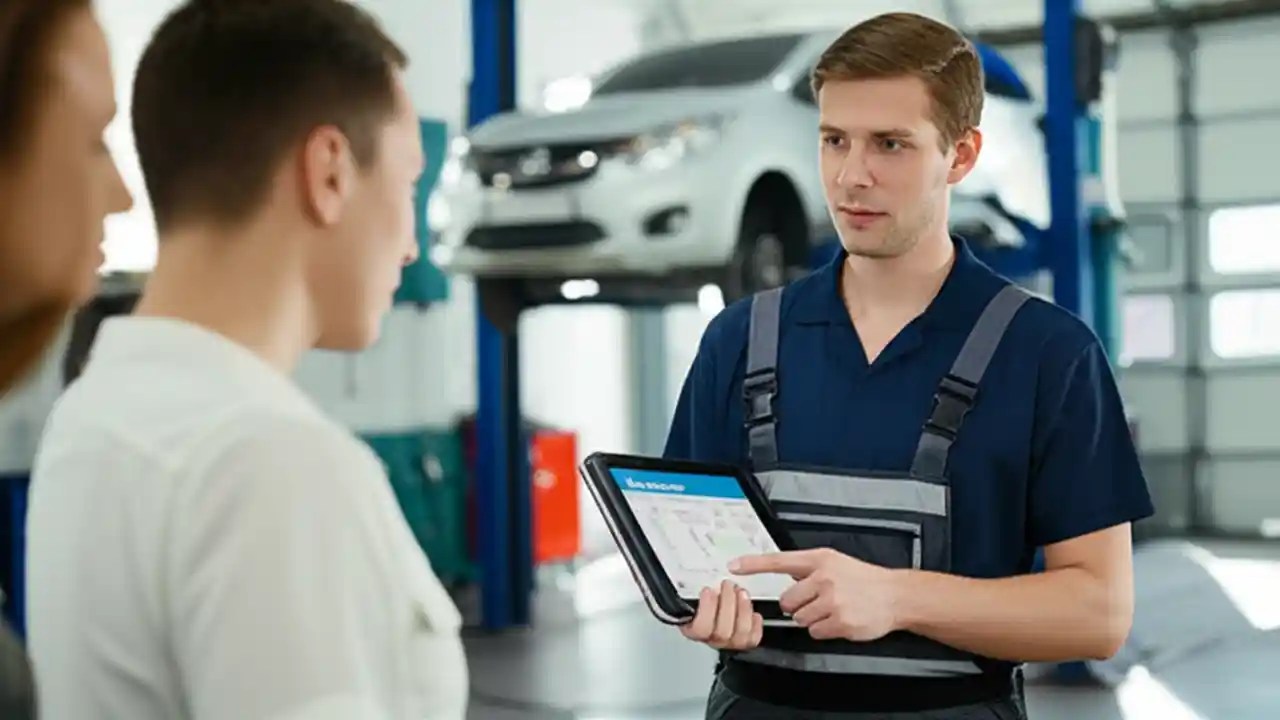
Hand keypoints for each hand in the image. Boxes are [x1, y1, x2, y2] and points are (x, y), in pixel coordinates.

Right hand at [678, 579, 763, 649]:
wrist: (717, 613)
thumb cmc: (706, 602)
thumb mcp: (696, 594)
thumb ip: (693, 589)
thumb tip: (686, 574)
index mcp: (695, 630)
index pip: (700, 628)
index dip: (706, 609)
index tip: (708, 590)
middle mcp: (713, 639)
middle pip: (722, 631)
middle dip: (727, 603)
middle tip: (727, 584)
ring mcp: (730, 642)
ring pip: (740, 633)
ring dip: (743, 609)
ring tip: (741, 592)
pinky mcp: (746, 641)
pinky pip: (754, 637)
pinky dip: (755, 622)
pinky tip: (752, 610)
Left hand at [731, 548, 900, 641]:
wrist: (895, 596)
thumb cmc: (864, 579)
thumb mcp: (835, 562)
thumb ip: (810, 568)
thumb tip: (787, 573)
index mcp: (820, 560)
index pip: (779, 560)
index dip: (753, 564)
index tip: (734, 565)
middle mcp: (824, 578)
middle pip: (787, 600)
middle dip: (798, 605)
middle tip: (819, 601)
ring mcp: (832, 601)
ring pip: (800, 619)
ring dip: (812, 618)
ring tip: (833, 609)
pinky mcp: (840, 622)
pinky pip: (815, 632)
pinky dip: (824, 630)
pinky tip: (840, 620)